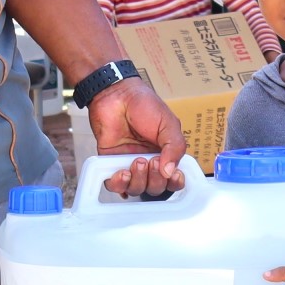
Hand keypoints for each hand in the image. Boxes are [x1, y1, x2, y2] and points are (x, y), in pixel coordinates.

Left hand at [90, 76, 185, 194]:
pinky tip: (122, 173)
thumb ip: (174, 147)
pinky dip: (119, 185)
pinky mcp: (110, 164)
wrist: (117, 95)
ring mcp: (128, 164)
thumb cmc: (144, 104)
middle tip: (152, 160)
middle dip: (156, 179)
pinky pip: (114, 185)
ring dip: (139, 181)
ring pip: (136, 190)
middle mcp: (148, 162)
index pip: (172, 179)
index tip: (174, 175)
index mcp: (165, 154)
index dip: (174, 183)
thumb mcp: (168, 124)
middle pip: (155, 188)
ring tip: (137, 161)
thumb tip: (170, 172)